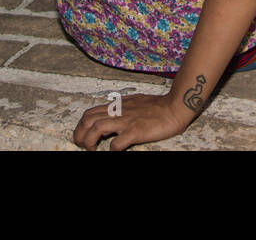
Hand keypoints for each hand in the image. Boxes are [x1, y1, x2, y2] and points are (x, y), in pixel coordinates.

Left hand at [72, 93, 191, 150]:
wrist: (175, 106)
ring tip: (91, 150)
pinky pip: (117, 143)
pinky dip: (111, 150)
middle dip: (79, 134)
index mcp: (118, 105)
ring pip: (97, 128)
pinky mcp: (136, 131)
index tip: (81, 136)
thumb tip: (111, 117)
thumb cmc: (158, 106)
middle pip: (88, 119)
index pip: (90, 112)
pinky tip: (113, 152)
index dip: (81, 126)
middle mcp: (118, 112)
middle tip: (81, 145)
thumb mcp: (135, 102)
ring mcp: (126, 121)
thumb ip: (122, 109)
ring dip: (89, 141)